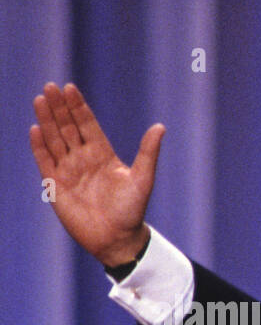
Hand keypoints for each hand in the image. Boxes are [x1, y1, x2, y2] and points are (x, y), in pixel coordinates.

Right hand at [29, 82, 164, 266]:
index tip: (70, 87)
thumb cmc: (132, 210)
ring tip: (40, 99)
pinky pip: (45, 161)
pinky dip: (40, 146)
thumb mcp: (143, 179)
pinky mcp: (55, 185)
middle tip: (51, 86)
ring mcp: (68, 171)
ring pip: (54, 140)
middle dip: (60, 108)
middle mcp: (83, 160)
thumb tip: (161, 126)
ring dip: (47, 120)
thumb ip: (148, 153)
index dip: (78, 107)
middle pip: (68, 128)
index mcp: (103, 155)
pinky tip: (36, 129)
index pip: (87, 125)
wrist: (117, 239)